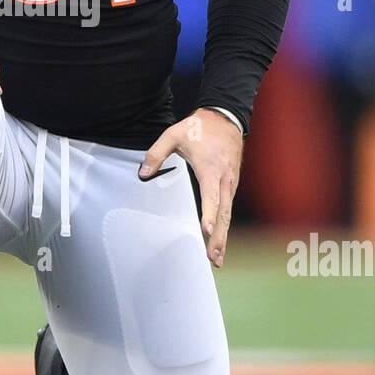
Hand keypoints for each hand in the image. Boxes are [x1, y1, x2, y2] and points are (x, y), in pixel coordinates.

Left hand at [139, 108, 242, 267]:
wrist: (225, 117)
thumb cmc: (199, 127)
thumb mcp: (174, 134)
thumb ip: (156, 153)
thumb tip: (142, 173)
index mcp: (210, 169)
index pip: (210, 196)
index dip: (209, 214)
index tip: (206, 230)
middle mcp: (224, 179)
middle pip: (223, 213)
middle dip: (218, 237)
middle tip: (212, 258)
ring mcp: (230, 183)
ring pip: (227, 214)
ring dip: (223, 236)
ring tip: (217, 258)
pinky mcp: (231, 184)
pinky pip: (228, 208)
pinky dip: (224, 226)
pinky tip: (219, 239)